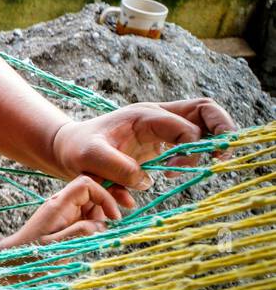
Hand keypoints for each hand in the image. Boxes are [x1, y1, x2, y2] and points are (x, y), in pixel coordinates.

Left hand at [3, 175, 123, 247]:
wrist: (13, 259)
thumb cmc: (32, 255)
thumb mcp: (57, 245)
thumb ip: (79, 232)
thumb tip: (100, 225)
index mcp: (59, 205)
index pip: (86, 184)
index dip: (105, 196)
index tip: (115, 217)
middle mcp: (61, 204)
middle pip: (92, 193)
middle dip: (105, 209)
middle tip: (106, 230)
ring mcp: (63, 212)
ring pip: (91, 206)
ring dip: (99, 221)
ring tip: (90, 239)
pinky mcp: (64, 221)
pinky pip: (84, 217)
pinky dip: (92, 227)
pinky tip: (85, 241)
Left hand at [50, 98, 237, 206]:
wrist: (67, 149)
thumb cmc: (77, 150)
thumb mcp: (88, 158)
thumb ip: (116, 168)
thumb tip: (147, 180)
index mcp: (144, 116)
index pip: (186, 125)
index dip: (191, 150)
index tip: (172, 173)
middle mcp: (157, 118)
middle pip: (204, 109)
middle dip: (222, 128)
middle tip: (222, 156)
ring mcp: (160, 128)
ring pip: (202, 122)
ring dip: (212, 142)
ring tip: (210, 163)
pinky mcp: (160, 143)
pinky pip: (190, 141)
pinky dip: (196, 155)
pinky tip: (173, 174)